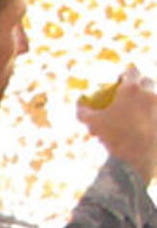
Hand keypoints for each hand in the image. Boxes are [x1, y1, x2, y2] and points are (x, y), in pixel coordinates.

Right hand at [78, 65, 156, 183]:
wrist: (139, 157)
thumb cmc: (114, 138)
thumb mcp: (93, 124)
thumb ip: (84, 111)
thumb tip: (79, 103)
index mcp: (131, 89)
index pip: (131, 70)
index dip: (125, 74)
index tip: (120, 81)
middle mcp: (150, 93)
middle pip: (147, 81)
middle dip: (140, 85)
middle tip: (130, 95)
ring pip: (154, 95)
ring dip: (147, 99)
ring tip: (138, 111)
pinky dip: (152, 113)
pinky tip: (145, 123)